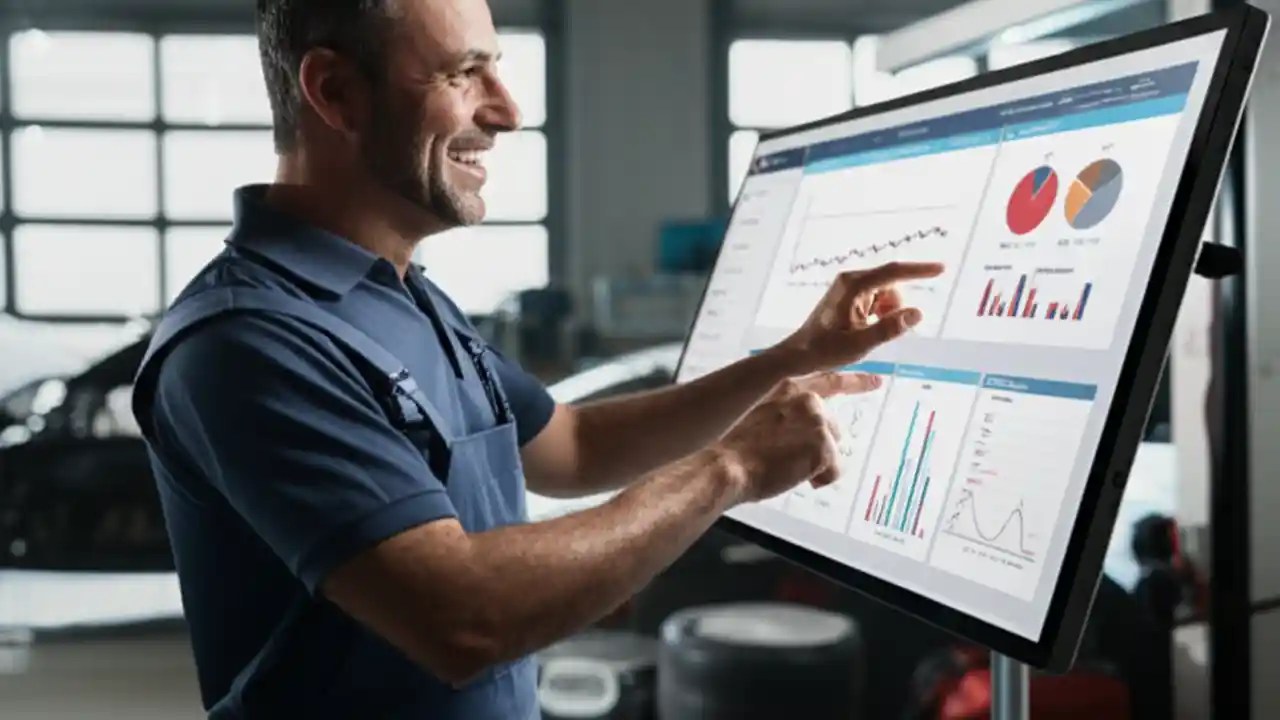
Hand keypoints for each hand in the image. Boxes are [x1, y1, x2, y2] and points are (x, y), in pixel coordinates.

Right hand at [716, 371, 880, 503]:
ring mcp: (818, 421)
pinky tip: (790, 476)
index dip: (854, 381)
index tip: (876, 381)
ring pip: (832, 450)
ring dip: (814, 463)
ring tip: (782, 467)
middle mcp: (808, 398)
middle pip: (831, 427)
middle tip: (798, 459)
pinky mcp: (823, 445)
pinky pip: (832, 471)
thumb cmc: (731, 446)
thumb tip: (794, 433)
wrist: (723, 464)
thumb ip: (782, 414)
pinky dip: (816, 479)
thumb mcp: (757, 414)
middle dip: (819, 446)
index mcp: (788, 387)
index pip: (828, 379)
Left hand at [770, 261, 944, 375]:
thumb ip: (889, 328)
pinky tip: (863, 331)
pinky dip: (879, 316)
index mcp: (853, 285)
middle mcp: (851, 281)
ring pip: (887, 296)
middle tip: (874, 331)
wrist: (798, 356)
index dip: (919, 270)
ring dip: (886, 315)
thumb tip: (917, 313)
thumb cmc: (824, 351)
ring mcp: (850, 288)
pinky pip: (878, 302)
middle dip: (894, 309)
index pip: (893, 272)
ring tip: (864, 334)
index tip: (941, 269)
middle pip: (892, 287)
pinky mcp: (850, 297)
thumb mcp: (859, 344)